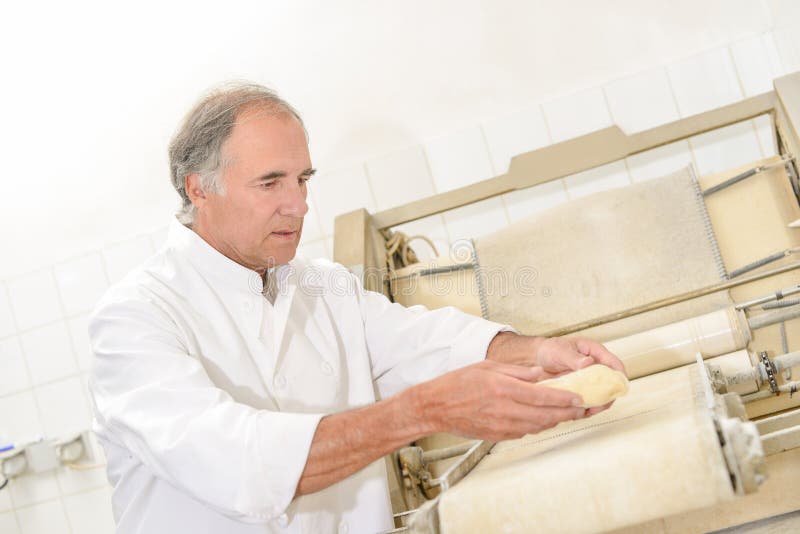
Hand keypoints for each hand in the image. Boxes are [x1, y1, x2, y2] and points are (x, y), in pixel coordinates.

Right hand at [410, 359, 586, 441]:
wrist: (435, 407)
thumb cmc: (458, 383)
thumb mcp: (488, 367)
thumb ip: (517, 372)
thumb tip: (540, 375)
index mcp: (503, 388)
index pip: (542, 395)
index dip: (564, 398)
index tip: (580, 397)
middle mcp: (505, 409)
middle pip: (546, 415)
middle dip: (568, 412)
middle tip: (583, 409)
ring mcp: (501, 425)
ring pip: (538, 426)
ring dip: (555, 420)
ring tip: (567, 414)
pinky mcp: (497, 435)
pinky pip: (524, 432)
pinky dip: (537, 426)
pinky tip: (542, 419)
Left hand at [487, 333, 626, 415]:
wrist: (535, 360)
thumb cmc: (550, 350)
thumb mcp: (560, 350)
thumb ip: (574, 358)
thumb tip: (587, 363)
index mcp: (595, 353)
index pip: (614, 364)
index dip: (620, 376)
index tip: (619, 387)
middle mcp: (595, 369)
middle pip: (611, 385)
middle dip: (608, 397)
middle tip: (599, 405)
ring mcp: (588, 382)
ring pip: (601, 397)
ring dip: (597, 406)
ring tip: (587, 411)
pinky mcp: (580, 393)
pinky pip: (588, 403)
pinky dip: (585, 410)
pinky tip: (577, 412)